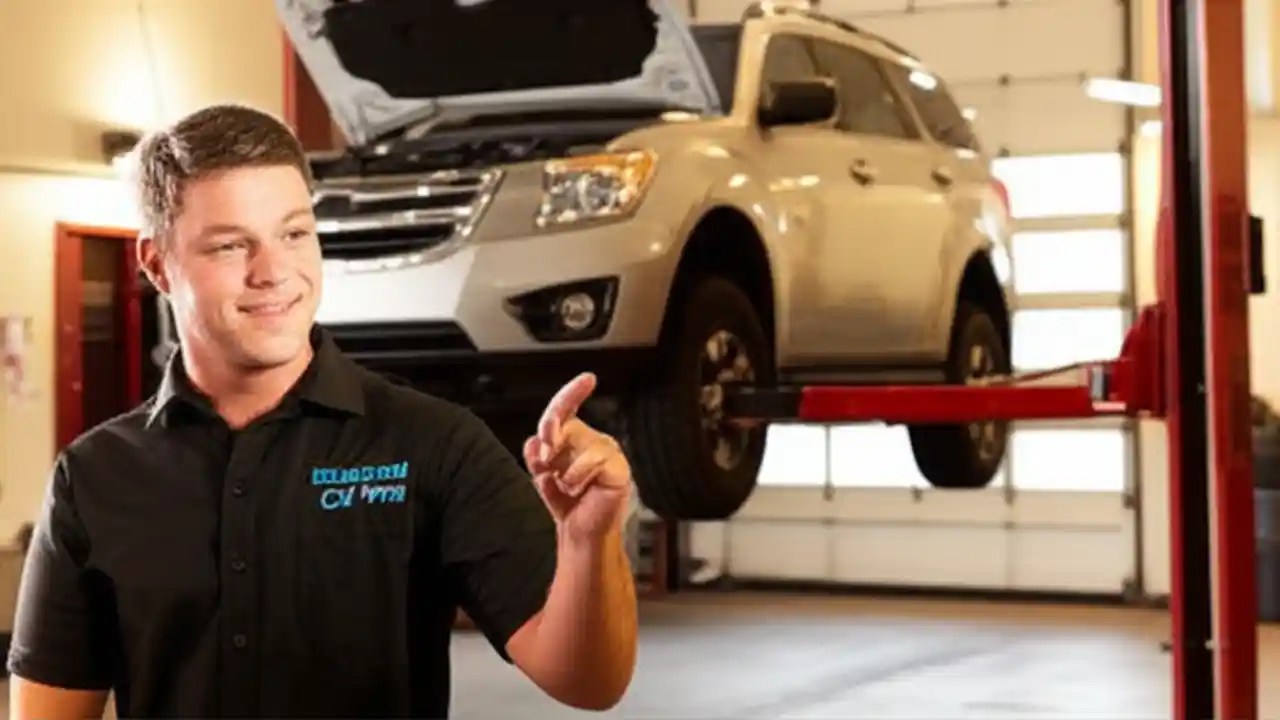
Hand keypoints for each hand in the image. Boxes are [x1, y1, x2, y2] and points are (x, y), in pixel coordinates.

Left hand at [524, 372, 631, 541]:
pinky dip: (577, 477)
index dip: (574, 392)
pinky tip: (580, 490)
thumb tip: (535, 441)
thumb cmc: (564, 501)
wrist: (578, 531)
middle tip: (545, 457)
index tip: (589, 378)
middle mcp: (594, 439)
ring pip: (578, 442)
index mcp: (575, 438)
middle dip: (550, 436)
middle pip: (567, 423)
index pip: (569, 410)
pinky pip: (592, 459)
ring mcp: (609, 452)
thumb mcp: (542, 475)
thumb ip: (536, 455)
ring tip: (567, 487)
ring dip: (562, 469)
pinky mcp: (619, 467)